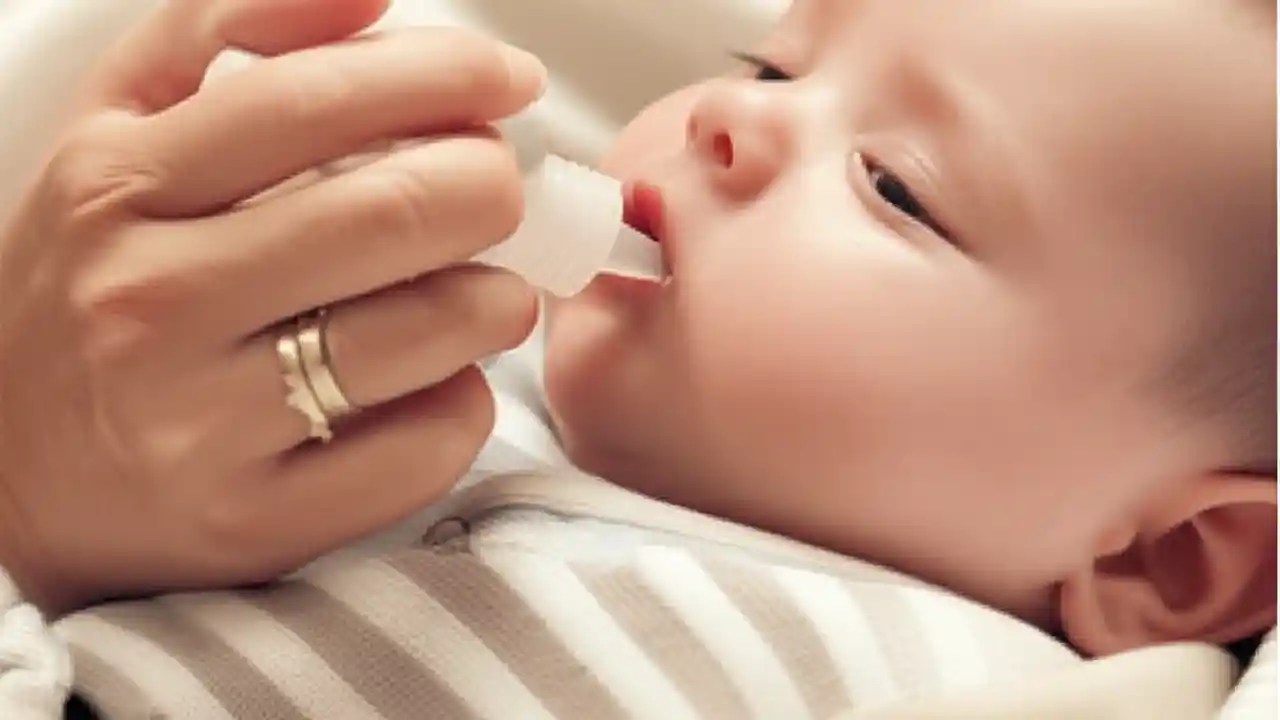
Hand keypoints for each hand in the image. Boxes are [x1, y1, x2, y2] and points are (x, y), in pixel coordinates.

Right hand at [0, 0, 542, 614]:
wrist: (13, 476)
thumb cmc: (92, 287)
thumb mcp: (115, 139)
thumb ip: (225, 35)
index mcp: (118, 188)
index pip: (320, 101)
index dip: (447, 77)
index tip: (510, 83)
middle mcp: (150, 301)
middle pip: (396, 213)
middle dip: (492, 187)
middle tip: (501, 192)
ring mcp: (199, 423)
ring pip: (432, 330)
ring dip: (498, 297)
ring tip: (483, 290)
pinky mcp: (255, 520)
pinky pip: (425, 444)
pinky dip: (464, 400)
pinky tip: (435, 381)